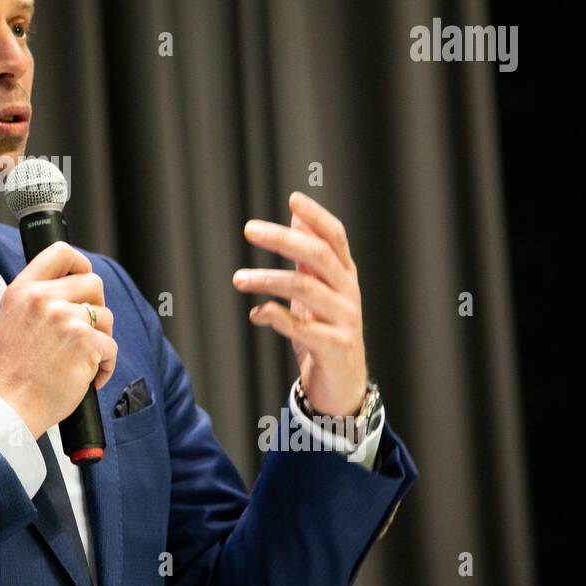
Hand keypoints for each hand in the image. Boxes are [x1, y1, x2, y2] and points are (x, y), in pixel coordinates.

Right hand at [0, 241, 116, 436]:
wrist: (12, 403)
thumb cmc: (14, 367)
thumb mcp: (11, 317)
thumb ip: (36, 295)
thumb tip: (69, 283)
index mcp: (23, 289)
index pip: (60, 252)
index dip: (80, 262)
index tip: (83, 277)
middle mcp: (43, 298)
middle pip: (93, 282)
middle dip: (96, 305)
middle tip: (86, 328)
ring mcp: (65, 318)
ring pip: (105, 315)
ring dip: (101, 338)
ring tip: (82, 357)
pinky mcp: (85, 341)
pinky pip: (111, 346)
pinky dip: (105, 364)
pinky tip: (89, 376)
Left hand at [233, 191, 367, 416]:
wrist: (343, 387)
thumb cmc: (326, 332)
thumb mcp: (319, 290)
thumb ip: (310, 257)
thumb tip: (297, 217)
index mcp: (344, 276)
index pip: (335, 238)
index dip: (317, 217)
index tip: (294, 198)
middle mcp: (348, 293)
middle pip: (319, 257)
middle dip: (284, 240)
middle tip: (250, 230)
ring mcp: (344, 321)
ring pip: (306, 290)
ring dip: (268, 279)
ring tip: (238, 278)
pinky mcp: (334, 348)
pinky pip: (303, 329)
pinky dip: (277, 317)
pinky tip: (256, 313)